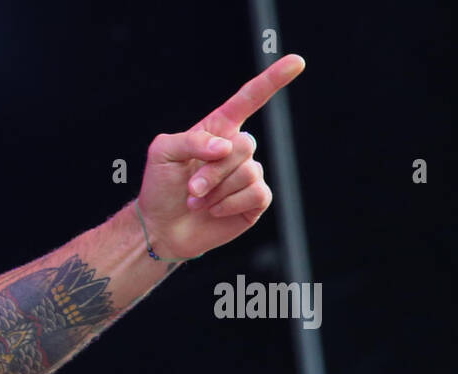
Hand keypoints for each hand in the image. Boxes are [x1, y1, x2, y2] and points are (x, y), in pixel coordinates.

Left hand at [137, 54, 305, 260]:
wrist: (161, 227)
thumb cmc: (160, 187)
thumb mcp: (162, 153)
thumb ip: (191, 140)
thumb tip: (226, 146)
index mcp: (218, 130)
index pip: (249, 99)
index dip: (273, 80)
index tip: (297, 62)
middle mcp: (237, 150)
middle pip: (245, 145)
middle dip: (213, 170)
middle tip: (191, 189)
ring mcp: (248, 174)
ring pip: (248, 172)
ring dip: (216, 191)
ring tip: (196, 202)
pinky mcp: (254, 201)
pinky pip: (256, 193)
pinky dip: (229, 204)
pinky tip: (213, 211)